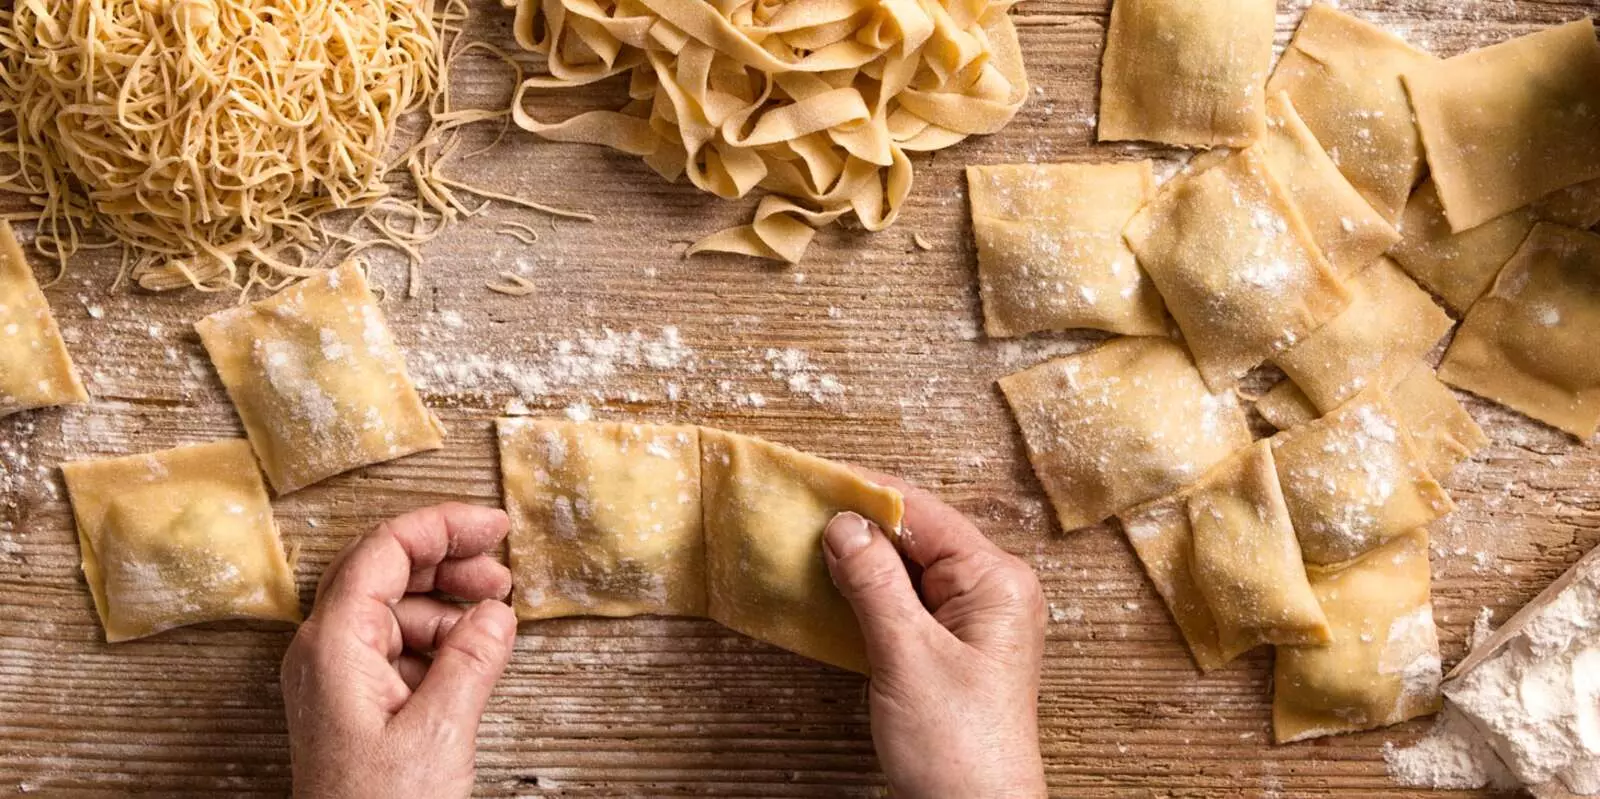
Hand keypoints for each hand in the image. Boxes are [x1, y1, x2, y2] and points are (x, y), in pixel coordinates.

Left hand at [280, 503, 517, 798]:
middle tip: (501, 570)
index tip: (493, 526)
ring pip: (394, 609)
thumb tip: (494, 612)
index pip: (383, 550)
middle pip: (384, 572)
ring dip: (447, 602)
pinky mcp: (355, 703)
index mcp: (334, 645)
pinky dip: (439, 639)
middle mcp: (325, 652)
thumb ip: (472, 661)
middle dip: (446, 561)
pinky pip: (397, 647)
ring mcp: (337, 677)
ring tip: (495, 615)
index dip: (441, 526)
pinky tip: (473, 653)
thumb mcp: (439, 733)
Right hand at [824, 473, 1046, 798]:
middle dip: (860, 524)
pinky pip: (908, 601)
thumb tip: (844, 523)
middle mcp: (993, 592)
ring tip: (806, 541)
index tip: (812, 479)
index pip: (924, 514)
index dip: (866, 494)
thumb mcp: (906, 655)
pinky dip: (870, 592)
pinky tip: (833, 587)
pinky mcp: (953, 648)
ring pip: (909, 568)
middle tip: (799, 509)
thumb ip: (873, 582)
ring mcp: (975, 621)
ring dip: (861, 558)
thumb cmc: (957, 749)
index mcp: (997, 582)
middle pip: (918, 536)